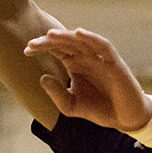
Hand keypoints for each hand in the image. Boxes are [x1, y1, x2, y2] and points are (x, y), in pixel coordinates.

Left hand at [25, 27, 151, 133]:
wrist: (124, 118)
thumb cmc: (100, 109)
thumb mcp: (71, 106)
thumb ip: (57, 94)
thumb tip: (42, 78)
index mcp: (76, 65)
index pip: (57, 50)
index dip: (43, 48)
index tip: (26, 51)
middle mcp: (87, 58)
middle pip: (66, 43)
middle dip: (50, 42)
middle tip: (32, 44)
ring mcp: (101, 59)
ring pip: (82, 41)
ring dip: (67, 36)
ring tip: (51, 35)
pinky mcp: (114, 63)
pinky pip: (103, 46)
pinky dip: (92, 38)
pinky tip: (79, 34)